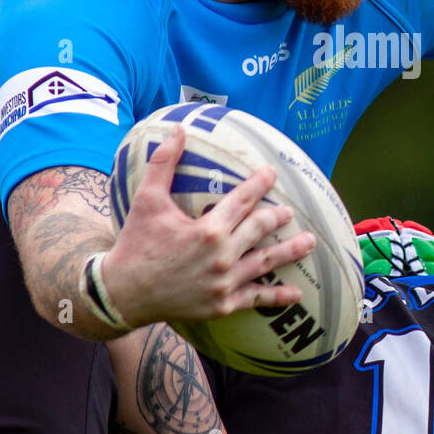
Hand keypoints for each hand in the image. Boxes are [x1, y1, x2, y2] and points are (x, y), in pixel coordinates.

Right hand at [103, 123, 311, 324]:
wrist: (124, 294)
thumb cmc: (136, 244)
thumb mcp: (147, 200)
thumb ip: (163, 164)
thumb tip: (176, 129)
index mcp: (208, 230)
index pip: (243, 201)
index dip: (259, 184)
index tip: (272, 173)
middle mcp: (222, 256)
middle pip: (259, 229)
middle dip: (277, 217)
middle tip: (288, 210)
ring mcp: (225, 283)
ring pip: (266, 263)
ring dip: (290, 251)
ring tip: (310, 242)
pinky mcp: (223, 305)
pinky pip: (256, 298)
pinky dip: (277, 296)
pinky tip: (296, 294)